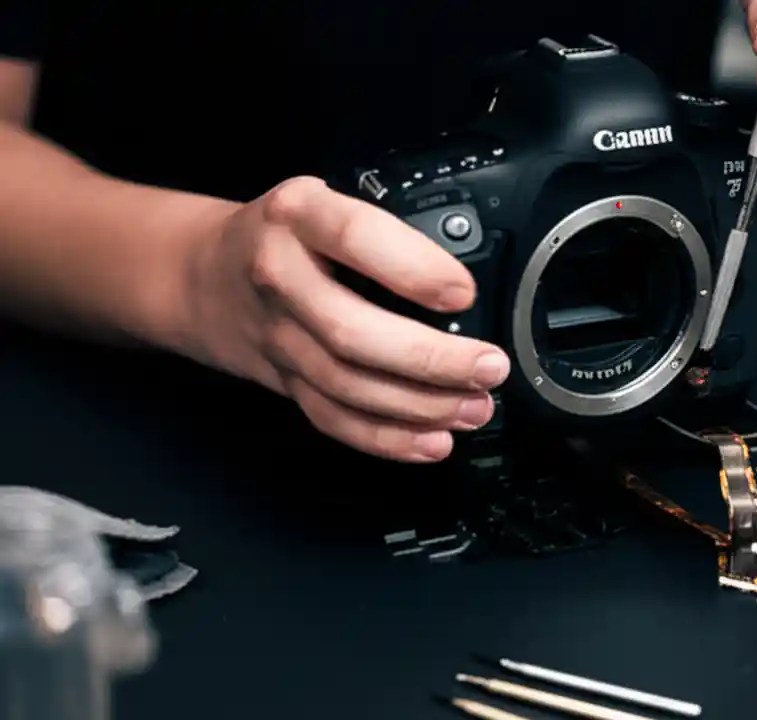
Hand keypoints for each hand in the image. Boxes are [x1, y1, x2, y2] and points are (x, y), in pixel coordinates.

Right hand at [185, 176, 508, 462]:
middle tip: (488, 367)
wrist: (204, 274)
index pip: (356, 237)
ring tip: (475, 406)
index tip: (464, 293)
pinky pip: (334, 419)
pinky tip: (433, 441)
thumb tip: (471, 281)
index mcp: (299, 215)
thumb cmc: (288, 235)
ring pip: (347, 385)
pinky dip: (387, 439)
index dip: (413, 269)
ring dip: (421, 405)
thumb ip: (385, 231)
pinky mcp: (283, 381)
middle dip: (431, 359)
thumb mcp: (328, 201)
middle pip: (352, 331)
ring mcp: (277, 336)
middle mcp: (279, 275)